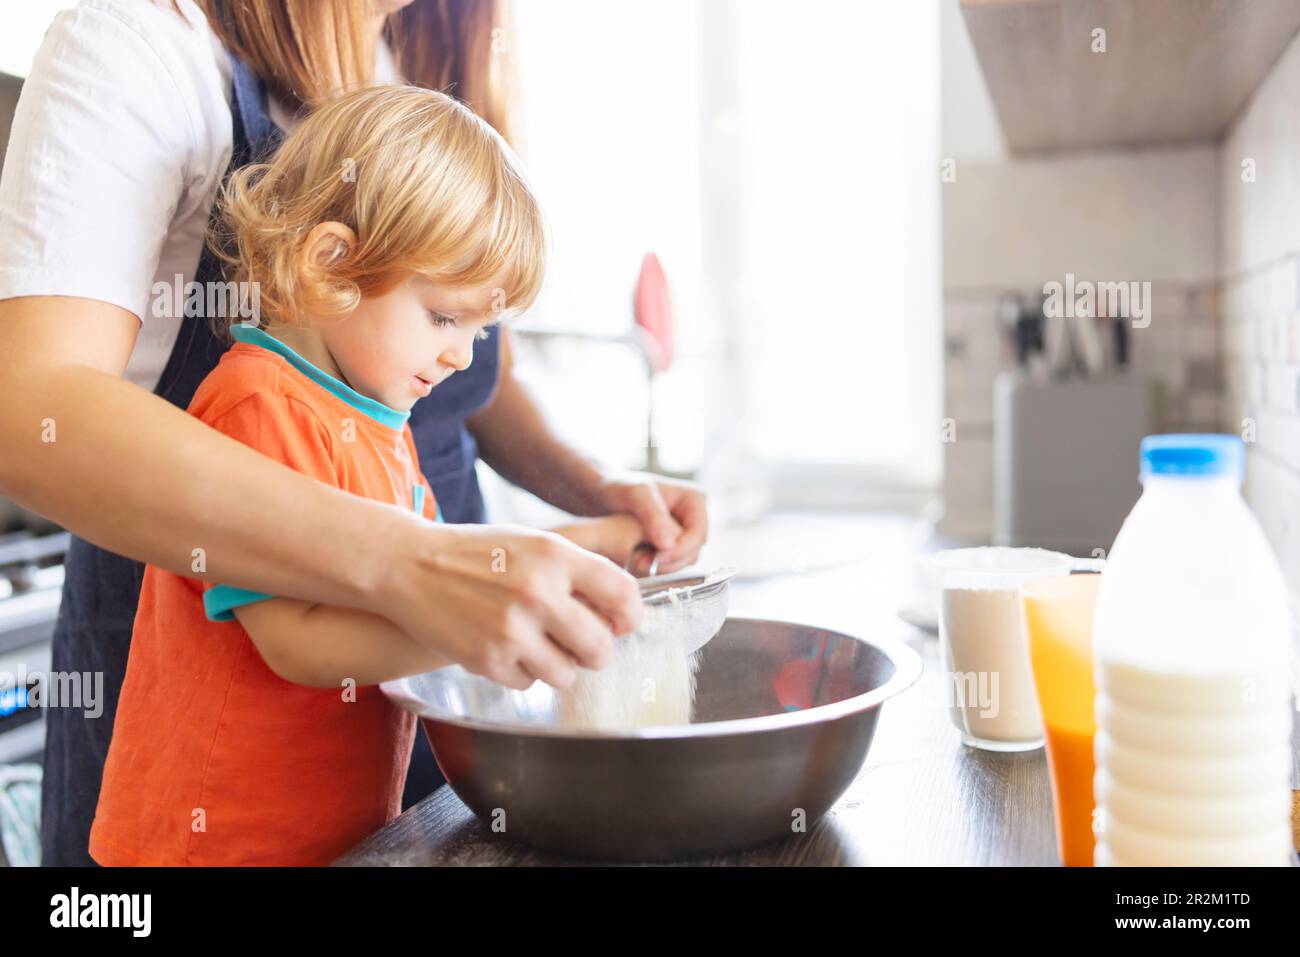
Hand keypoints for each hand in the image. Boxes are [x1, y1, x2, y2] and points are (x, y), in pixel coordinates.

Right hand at [377, 520, 642, 690]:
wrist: (407, 565)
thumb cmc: (478, 553)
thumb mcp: (534, 544)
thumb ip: (578, 572)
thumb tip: (623, 614)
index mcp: (556, 555)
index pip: (623, 594)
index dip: (631, 616)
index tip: (623, 623)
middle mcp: (538, 592)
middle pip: (600, 648)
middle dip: (596, 652)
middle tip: (582, 645)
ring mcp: (511, 629)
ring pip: (567, 674)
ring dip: (558, 667)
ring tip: (537, 645)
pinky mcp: (487, 660)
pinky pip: (528, 683)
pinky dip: (520, 672)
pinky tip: (501, 646)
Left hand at [597, 472, 706, 572]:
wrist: (603, 495)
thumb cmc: (620, 487)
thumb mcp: (635, 494)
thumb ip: (652, 515)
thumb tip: (668, 545)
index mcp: (694, 500)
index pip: (698, 534)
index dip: (681, 550)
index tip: (657, 558)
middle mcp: (693, 518)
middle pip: (693, 551)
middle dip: (669, 561)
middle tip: (641, 564)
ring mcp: (683, 534)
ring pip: (682, 561)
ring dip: (661, 567)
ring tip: (636, 563)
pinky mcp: (670, 546)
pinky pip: (670, 564)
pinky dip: (655, 567)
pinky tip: (636, 562)